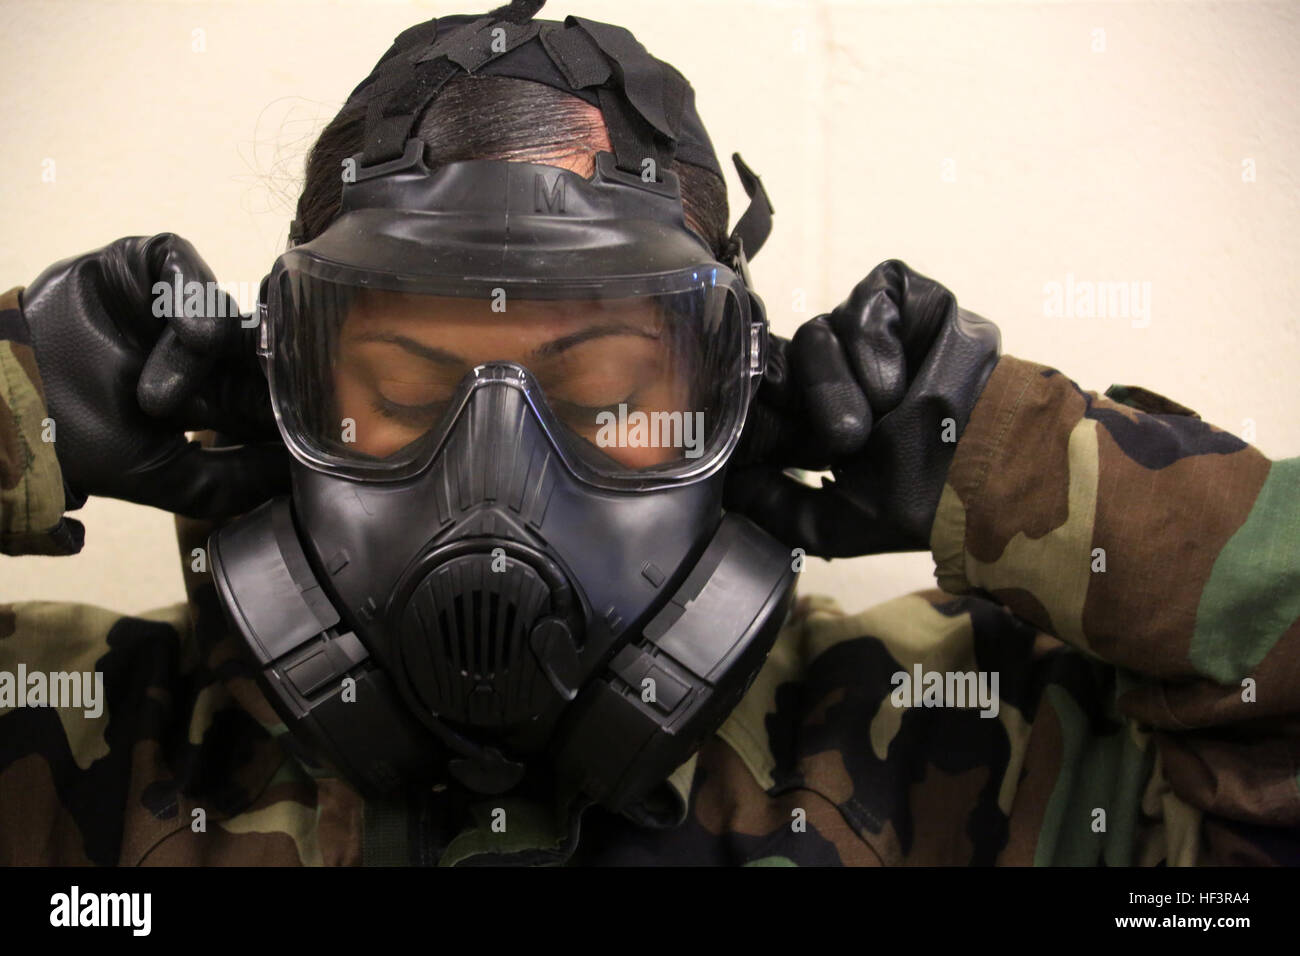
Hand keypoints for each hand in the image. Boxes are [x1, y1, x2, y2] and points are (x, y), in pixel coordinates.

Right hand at [20, 233, 288, 517]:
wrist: (3, 403)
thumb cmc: (73, 440)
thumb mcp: (162, 476)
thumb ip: (229, 480)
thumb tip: (292, 475)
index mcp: (211, 394)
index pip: (266, 390)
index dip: (284, 402)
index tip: (299, 420)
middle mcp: (199, 348)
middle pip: (254, 344)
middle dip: (262, 368)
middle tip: (267, 393)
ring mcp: (171, 304)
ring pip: (222, 310)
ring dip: (207, 349)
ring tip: (157, 398)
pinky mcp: (141, 266)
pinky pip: (182, 262)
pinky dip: (192, 290)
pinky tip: (187, 332)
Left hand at [726, 259, 1000, 556]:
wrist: (989, 469)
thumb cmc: (925, 501)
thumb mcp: (836, 522)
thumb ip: (777, 508)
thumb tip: (728, 491)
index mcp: (818, 416)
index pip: (767, 394)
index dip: (763, 410)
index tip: (775, 437)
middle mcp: (838, 371)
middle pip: (786, 360)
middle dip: (817, 403)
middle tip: (850, 437)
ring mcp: (868, 334)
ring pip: (820, 332)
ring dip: (848, 382)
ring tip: (889, 410)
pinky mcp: (903, 300)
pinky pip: (865, 302)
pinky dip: (875, 344)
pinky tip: (899, 377)